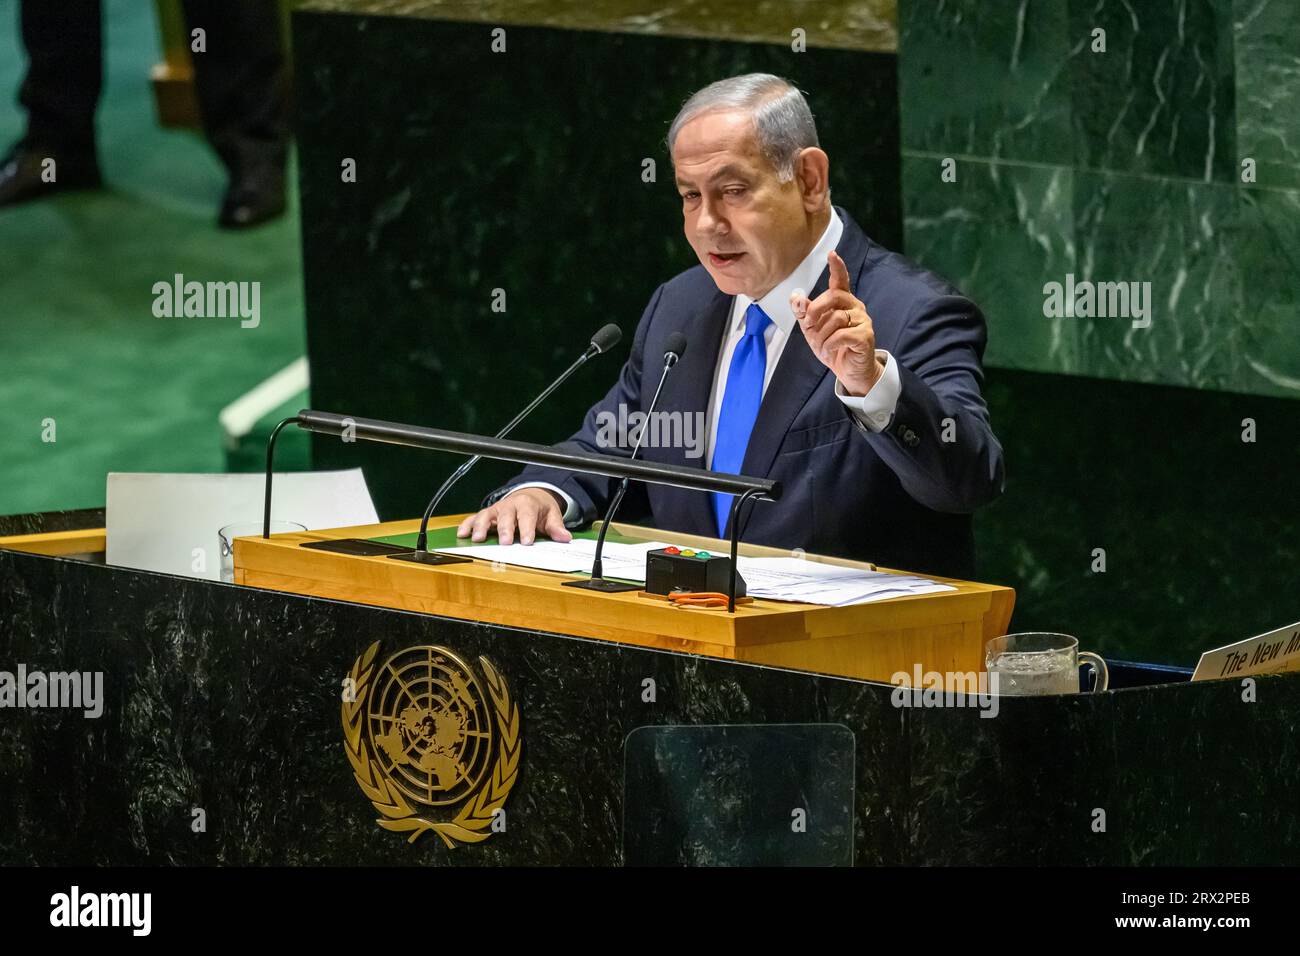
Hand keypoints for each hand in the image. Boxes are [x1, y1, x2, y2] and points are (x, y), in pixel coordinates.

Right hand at [456, 488, 571, 544]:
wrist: (530, 495)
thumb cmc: (539, 509)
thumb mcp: (551, 515)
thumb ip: (556, 527)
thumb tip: (565, 538)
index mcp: (527, 505)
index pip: (527, 517)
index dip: (527, 529)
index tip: (527, 542)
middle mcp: (510, 505)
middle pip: (506, 517)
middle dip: (505, 529)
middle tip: (504, 542)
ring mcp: (496, 510)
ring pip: (487, 516)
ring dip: (481, 527)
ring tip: (478, 539)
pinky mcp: (487, 514)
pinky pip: (474, 518)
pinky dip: (467, 525)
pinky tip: (462, 534)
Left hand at [791, 250, 880, 395]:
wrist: (848, 372)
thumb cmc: (832, 347)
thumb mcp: (812, 330)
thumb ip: (803, 313)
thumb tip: (796, 297)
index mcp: (842, 302)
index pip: (841, 280)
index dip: (837, 267)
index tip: (832, 254)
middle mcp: (855, 307)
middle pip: (833, 296)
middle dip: (815, 310)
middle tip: (809, 326)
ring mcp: (863, 320)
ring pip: (836, 318)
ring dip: (822, 335)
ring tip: (822, 346)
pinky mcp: (865, 336)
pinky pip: (842, 335)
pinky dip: (830, 344)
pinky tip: (829, 350)